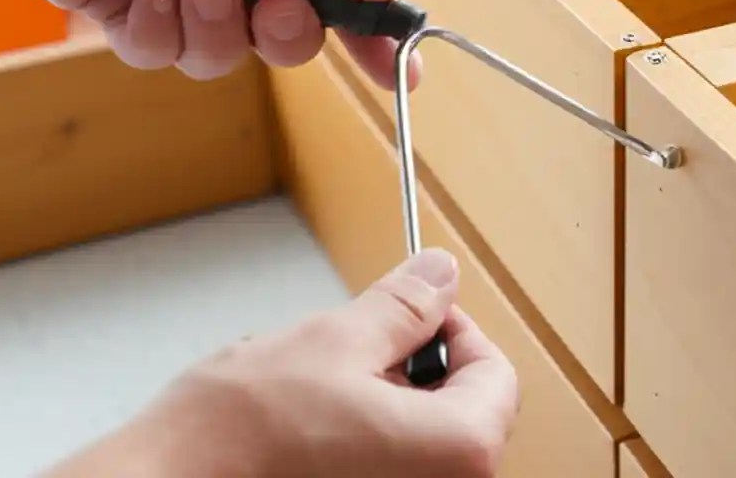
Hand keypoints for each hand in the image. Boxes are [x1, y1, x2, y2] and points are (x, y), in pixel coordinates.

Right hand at [44, 249, 519, 477]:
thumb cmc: (239, 437)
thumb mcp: (335, 341)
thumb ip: (404, 308)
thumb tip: (439, 276)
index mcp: (459, 453)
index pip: (496, 375)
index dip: (454, 332)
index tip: (417, 315)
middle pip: (465, 415)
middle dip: (416, 373)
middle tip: (360, 354)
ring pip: (421, 445)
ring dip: (385, 409)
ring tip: (322, 397)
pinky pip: (386, 471)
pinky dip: (363, 448)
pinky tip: (310, 437)